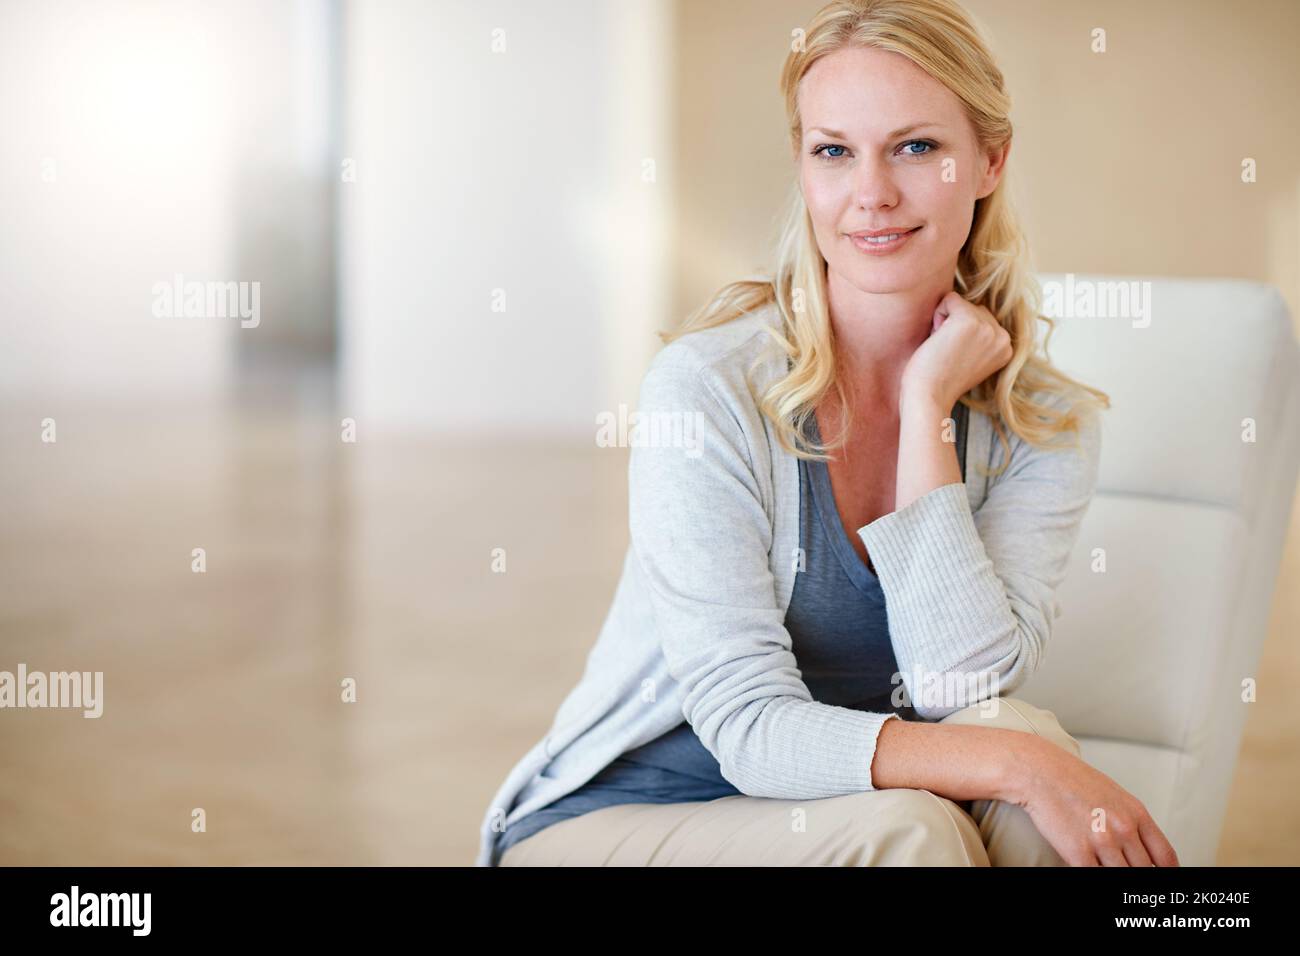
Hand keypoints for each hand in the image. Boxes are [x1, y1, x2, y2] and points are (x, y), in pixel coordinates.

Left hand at [900, 290, 1012, 409]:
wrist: (929, 397)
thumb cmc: (939, 380)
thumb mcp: (970, 358)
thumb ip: (979, 338)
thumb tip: (975, 308)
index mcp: (1006, 348)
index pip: (983, 320)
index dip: (961, 335)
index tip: (956, 358)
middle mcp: (1003, 337)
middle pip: (973, 308)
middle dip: (954, 326)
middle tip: (947, 354)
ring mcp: (988, 328)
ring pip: (961, 304)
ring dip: (944, 322)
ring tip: (942, 348)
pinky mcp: (969, 320)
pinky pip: (949, 298)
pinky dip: (937, 315)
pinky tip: (937, 340)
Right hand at [1011, 736, 1180, 866]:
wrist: (1039, 772)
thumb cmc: (1072, 780)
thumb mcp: (1113, 795)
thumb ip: (1130, 820)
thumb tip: (1140, 847)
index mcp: (1137, 813)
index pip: (1165, 857)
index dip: (1165, 873)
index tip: (1159, 876)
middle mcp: (1124, 828)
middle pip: (1144, 870)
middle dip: (1136, 874)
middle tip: (1122, 868)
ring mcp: (1102, 842)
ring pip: (1120, 876)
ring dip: (1112, 873)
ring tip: (1102, 865)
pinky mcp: (1078, 852)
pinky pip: (1093, 877)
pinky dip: (1092, 875)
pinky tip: (1086, 865)